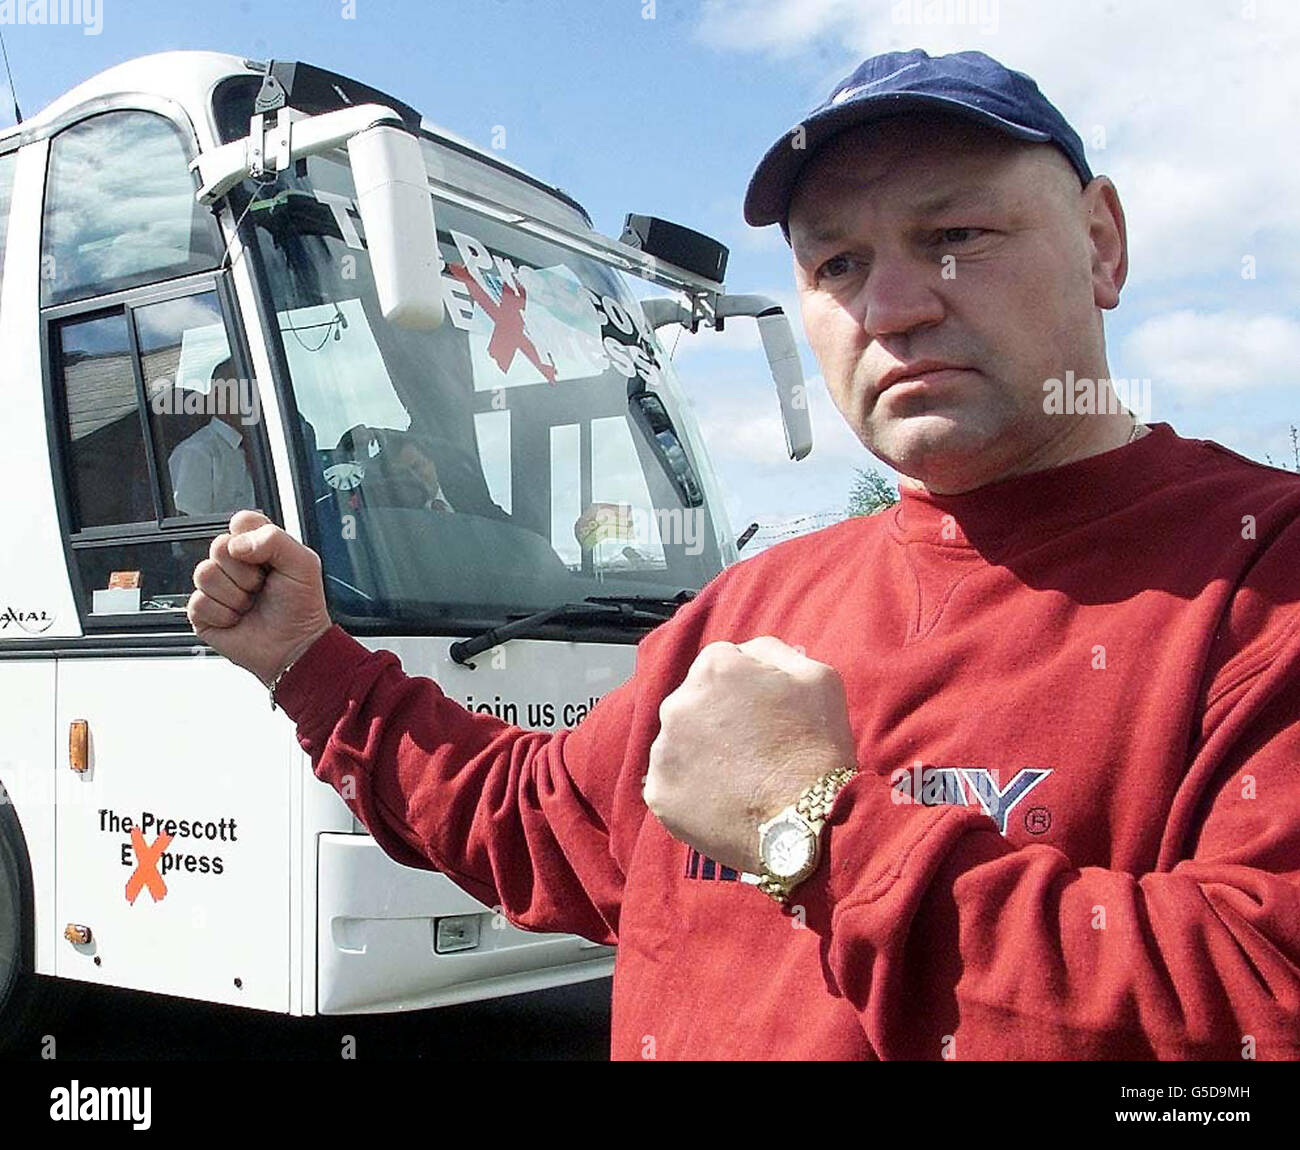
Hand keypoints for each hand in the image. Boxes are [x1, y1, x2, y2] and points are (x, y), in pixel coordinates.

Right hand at [186, 510, 332, 686]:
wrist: (294, 647)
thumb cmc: (301, 608)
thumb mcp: (304, 564)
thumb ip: (275, 539)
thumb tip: (238, 543)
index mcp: (258, 547)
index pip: (240, 522)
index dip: (250, 538)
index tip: (266, 558)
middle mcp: (235, 564)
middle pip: (218, 546)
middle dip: (244, 572)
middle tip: (261, 586)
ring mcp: (217, 587)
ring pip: (204, 573)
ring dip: (234, 595)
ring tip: (250, 604)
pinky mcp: (203, 611)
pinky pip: (198, 601)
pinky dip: (223, 614)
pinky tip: (237, 619)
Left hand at [643, 637, 857, 874]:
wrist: (807, 822)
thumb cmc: (818, 747)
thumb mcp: (817, 677)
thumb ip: (773, 652)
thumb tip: (747, 654)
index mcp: (715, 667)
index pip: (720, 666)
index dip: (744, 690)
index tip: (762, 716)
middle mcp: (678, 701)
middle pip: (694, 701)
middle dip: (717, 718)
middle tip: (751, 748)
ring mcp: (664, 748)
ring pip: (680, 740)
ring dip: (701, 751)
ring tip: (738, 777)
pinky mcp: (658, 791)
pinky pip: (671, 780)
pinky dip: (692, 787)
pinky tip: (722, 798)